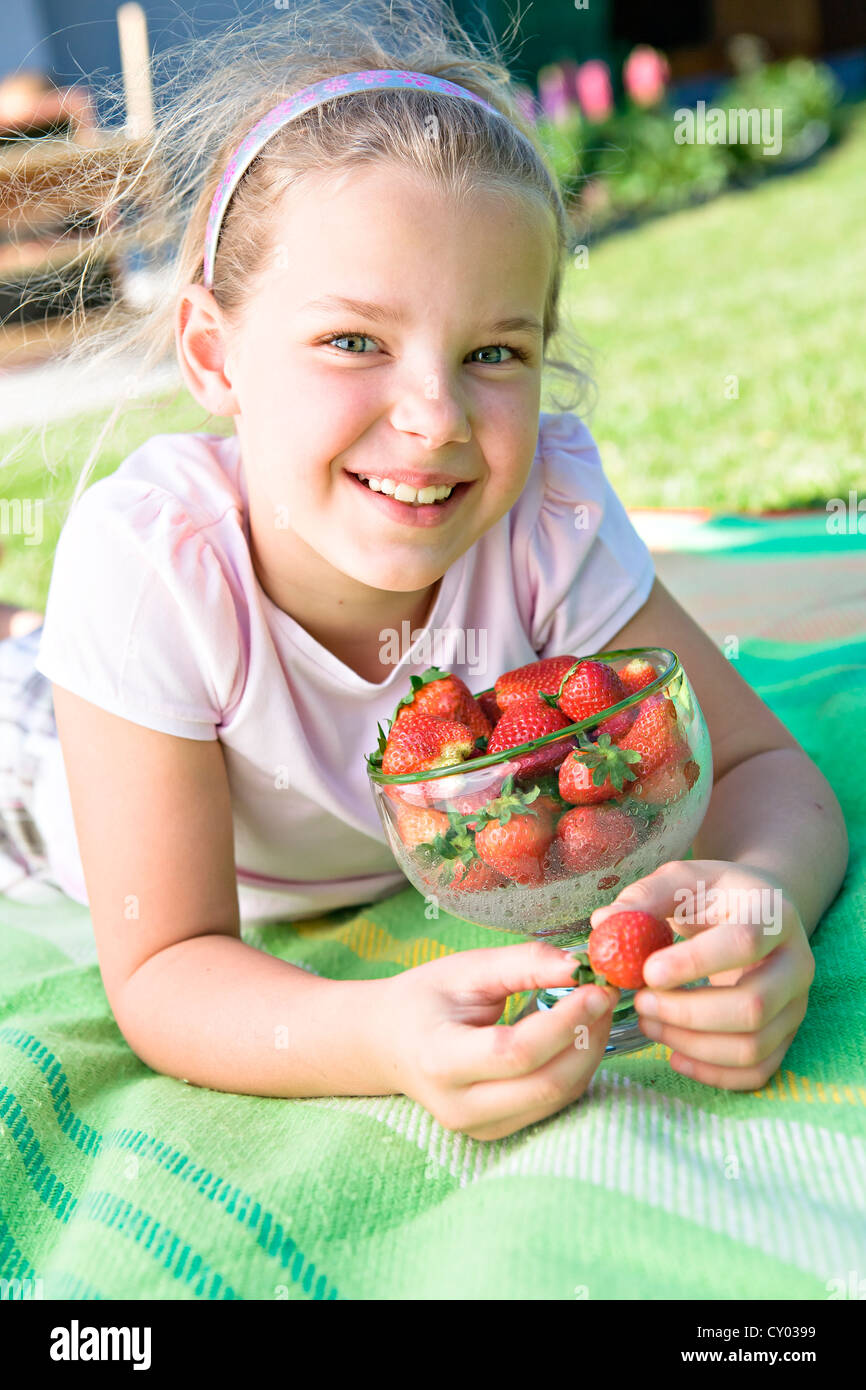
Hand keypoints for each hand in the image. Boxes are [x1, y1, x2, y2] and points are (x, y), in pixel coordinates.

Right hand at [385, 941, 619, 1140]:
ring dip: (589, 1054)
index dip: (565, 1022)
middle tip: (606, 996)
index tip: (596, 987)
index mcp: (441, 1060)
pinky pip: (552, 1104)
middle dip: (588, 1038)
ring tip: (596, 1010)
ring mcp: (479, 1128)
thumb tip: (580, 964)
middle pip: (546, 1084)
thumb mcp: (468, 969)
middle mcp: (459, 1106)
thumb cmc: (428, 998)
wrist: (390, 1043)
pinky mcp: (498, 1133)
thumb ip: (523, 963)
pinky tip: (578, 1035)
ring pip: (557, 1098)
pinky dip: (575, 1069)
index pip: (516, 1052)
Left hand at [590, 860, 815, 1089]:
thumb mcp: (681, 881)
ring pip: (753, 1045)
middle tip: (639, 1002)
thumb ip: (645, 898)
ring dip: (692, 1043)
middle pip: (753, 1006)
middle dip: (687, 1013)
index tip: (646, 972)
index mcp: (774, 913)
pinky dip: (712, 1072)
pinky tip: (673, 1053)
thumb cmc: (711, 896)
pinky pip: (756, 1070)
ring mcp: (795, 1004)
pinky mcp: (786, 1035)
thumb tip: (604, 923)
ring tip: (648, 1022)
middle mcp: (796, 962)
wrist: (756, 913)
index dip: (694, 963)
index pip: (744, 943)